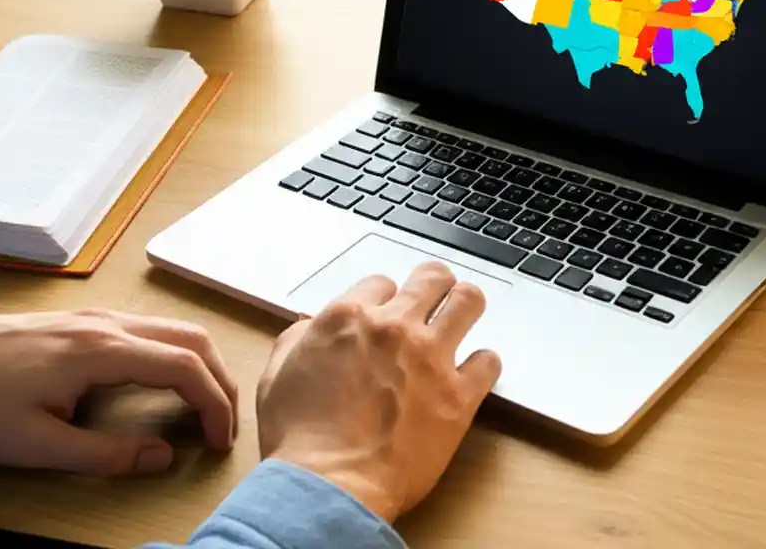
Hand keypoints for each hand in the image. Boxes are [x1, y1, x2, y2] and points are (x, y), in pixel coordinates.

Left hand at [0, 309, 237, 476]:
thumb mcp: (36, 445)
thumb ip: (104, 454)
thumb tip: (163, 458)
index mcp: (101, 350)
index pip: (184, 366)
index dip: (214, 403)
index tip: (220, 440)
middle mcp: (109, 323)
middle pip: (193, 339)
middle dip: (221, 382)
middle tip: (225, 426)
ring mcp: (101, 316)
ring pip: (177, 329)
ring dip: (204, 366)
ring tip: (207, 409)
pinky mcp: (91, 320)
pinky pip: (155, 330)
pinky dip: (181, 356)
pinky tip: (172, 385)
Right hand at [255, 262, 501, 522]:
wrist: (328, 486)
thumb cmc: (298, 440)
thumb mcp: (276, 378)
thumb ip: (297, 341)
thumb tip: (310, 326)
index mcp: (348, 318)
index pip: (381, 284)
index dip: (383, 300)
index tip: (385, 316)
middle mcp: (394, 328)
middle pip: (432, 278)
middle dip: (433, 285)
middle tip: (434, 300)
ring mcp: (431, 358)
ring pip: (468, 302)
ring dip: (465, 307)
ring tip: (463, 317)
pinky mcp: (459, 396)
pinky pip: (489, 362)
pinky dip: (483, 364)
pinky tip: (473, 374)